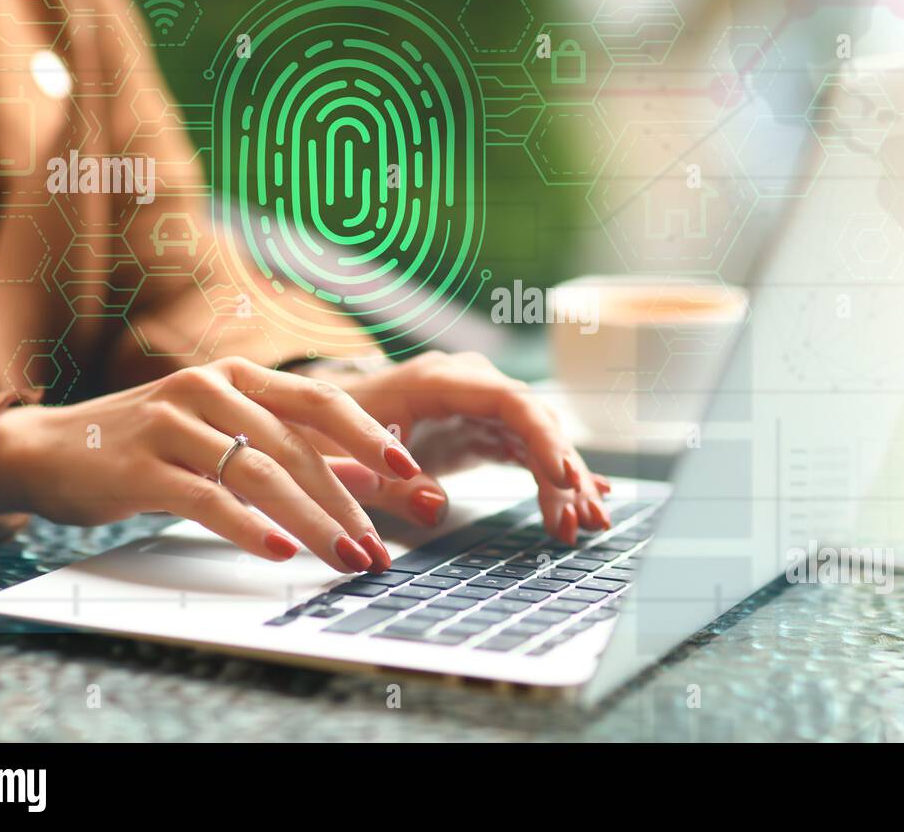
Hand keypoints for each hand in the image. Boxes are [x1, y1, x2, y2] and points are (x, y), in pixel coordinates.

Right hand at [0, 357, 421, 571]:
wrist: (49, 448)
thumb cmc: (150, 444)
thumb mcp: (224, 434)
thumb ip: (290, 449)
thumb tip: (366, 478)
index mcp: (239, 375)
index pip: (319, 401)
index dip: (368, 435)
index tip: (408, 472)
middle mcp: (211, 388)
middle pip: (296, 446)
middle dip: (345, 502)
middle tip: (375, 547)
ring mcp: (173, 423)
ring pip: (260, 474)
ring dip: (311, 522)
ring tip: (344, 556)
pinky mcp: (141, 465)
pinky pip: (208, 499)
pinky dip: (250, 528)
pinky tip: (280, 551)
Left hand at [305, 352, 611, 544]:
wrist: (315, 419)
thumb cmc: (326, 431)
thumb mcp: (345, 460)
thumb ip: (388, 485)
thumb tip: (435, 508)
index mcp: (438, 380)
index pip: (509, 401)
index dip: (543, 437)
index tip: (564, 477)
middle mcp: (468, 386)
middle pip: (534, 421)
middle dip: (564, 470)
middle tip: (582, 519)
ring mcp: (477, 407)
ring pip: (537, 439)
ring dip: (564, 481)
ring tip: (589, 523)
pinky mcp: (479, 430)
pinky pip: (525, 451)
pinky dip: (549, 479)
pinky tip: (582, 501)